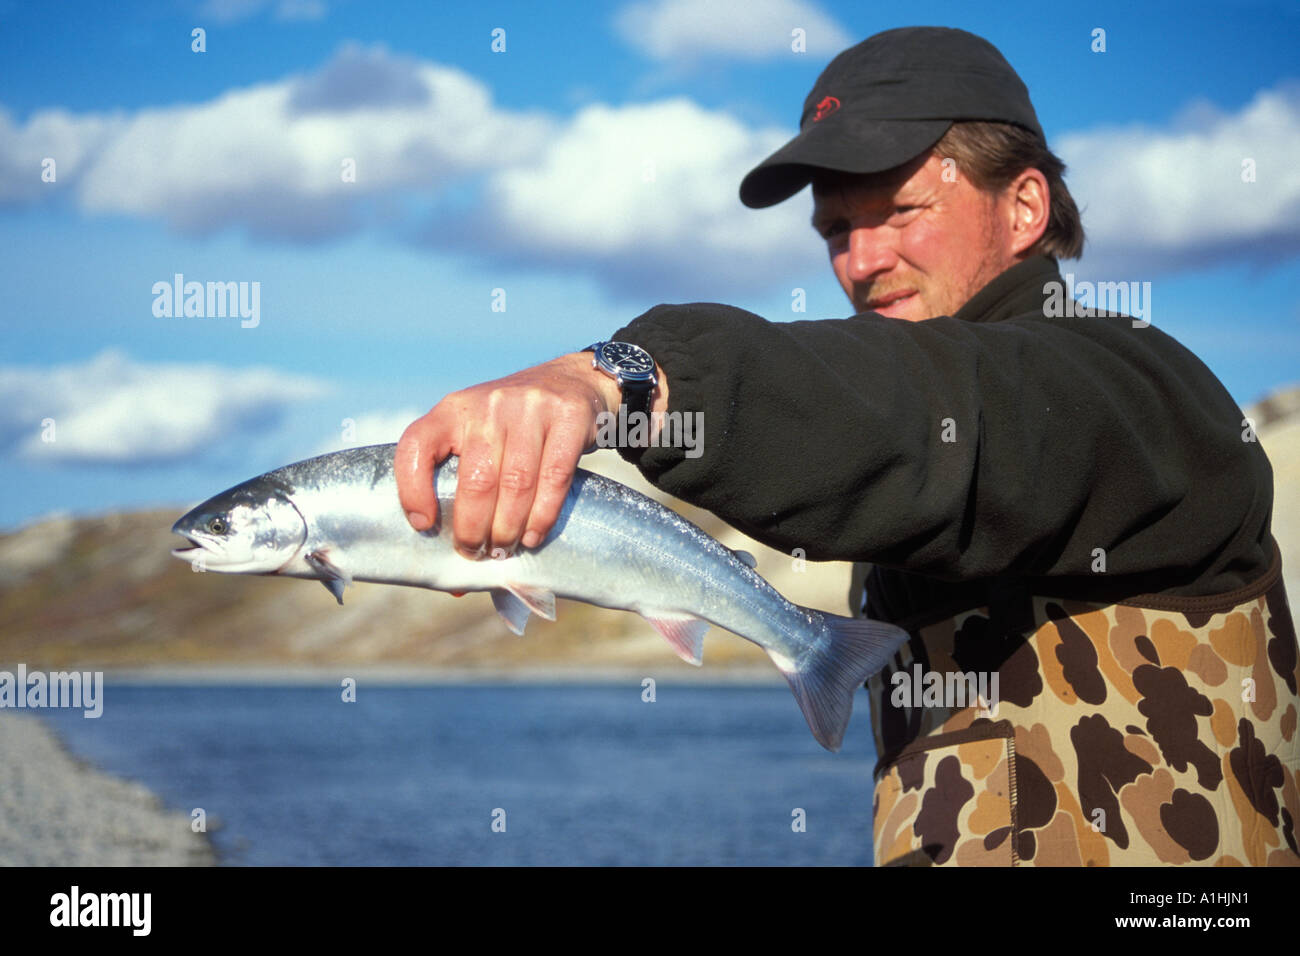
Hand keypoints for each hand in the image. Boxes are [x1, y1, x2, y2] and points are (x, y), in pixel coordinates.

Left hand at [394, 352, 636, 558]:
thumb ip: (463, 493)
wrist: (572, 382)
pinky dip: (542, 516)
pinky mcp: (568, 418)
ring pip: (515, 484)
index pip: (416, 446)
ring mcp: (530, 408)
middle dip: (472, 529)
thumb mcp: (481, 440)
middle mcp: (488, 404)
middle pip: (475, 480)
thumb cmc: (514, 428)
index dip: (411, 490)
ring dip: (508, 528)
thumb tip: (454, 587)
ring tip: (503, 550)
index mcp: (453, 409)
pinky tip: (533, 536)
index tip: (423, 525)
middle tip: (474, 554)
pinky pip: (554, 478)